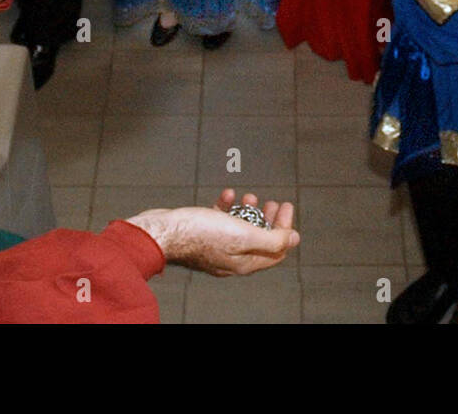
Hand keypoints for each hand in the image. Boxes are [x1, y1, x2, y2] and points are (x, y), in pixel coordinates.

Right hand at [126, 190, 299, 276]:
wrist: (162, 231)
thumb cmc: (199, 233)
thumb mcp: (243, 235)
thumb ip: (271, 239)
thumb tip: (294, 239)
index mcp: (244, 262)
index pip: (276, 250)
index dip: (285, 227)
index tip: (286, 205)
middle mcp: (231, 258)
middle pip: (259, 240)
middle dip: (269, 219)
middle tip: (272, 202)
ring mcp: (215, 247)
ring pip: (239, 229)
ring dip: (248, 211)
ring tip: (249, 197)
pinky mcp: (200, 235)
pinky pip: (219, 222)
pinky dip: (227, 208)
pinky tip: (227, 194)